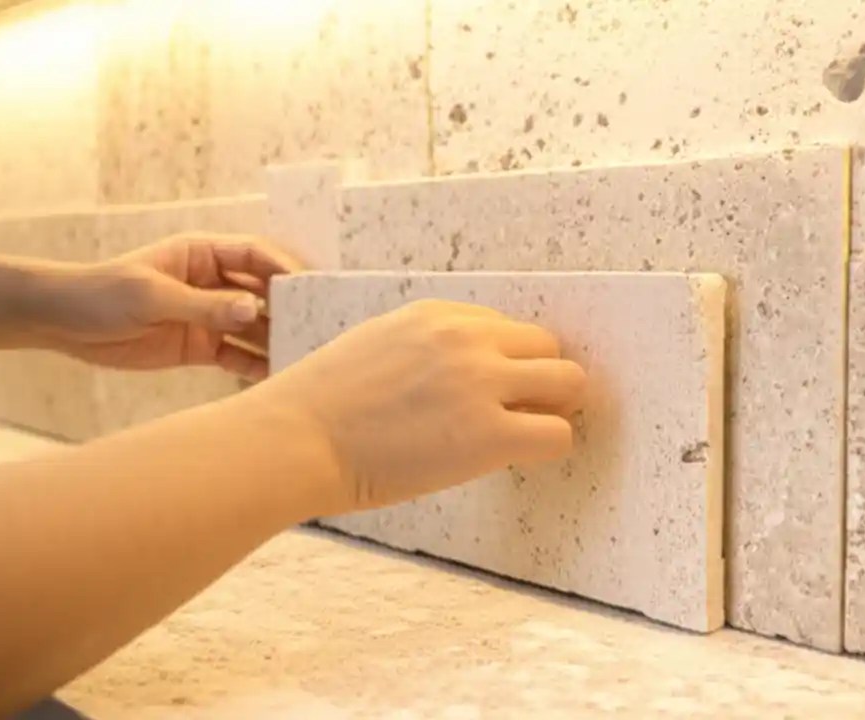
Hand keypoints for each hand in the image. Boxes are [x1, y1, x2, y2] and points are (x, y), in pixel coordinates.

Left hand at [40, 234, 299, 378]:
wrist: (62, 325)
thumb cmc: (101, 294)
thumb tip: (253, 310)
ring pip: (255, 327)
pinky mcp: (201, 347)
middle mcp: (212, 283)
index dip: (283, 267)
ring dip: (277, 340)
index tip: (310, 286)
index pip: (254, 255)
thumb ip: (204, 306)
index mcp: (202, 254)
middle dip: (289, 307)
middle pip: (263, 292)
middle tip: (319, 325)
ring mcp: (209, 316)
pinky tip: (277, 377)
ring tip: (306, 356)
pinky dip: (256, 366)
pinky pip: (237, 356)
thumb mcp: (152, 296)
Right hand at [254, 299, 587, 512]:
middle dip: (541, 382)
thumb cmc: (319, 406)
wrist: (295, 440)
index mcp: (437, 314)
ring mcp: (482, 384)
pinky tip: (517, 460)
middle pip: (549, 347)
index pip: (506, 329)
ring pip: (568, 382)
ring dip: (553, 410)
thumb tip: (461, 375)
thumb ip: (425, 351)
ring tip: (522, 437)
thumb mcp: (375, 346)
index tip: (490, 394)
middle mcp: (467, 338)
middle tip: (519, 416)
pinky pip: (557, 435)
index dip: (505, 365)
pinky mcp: (490, 435)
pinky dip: (547, 448)